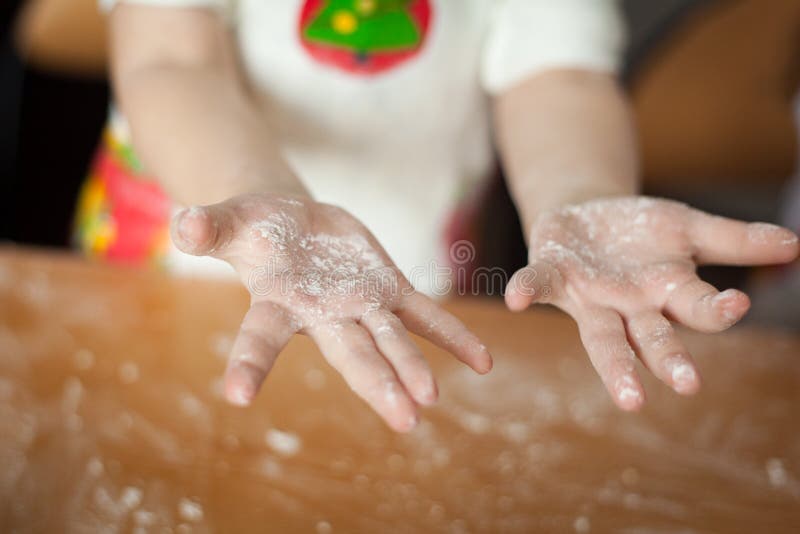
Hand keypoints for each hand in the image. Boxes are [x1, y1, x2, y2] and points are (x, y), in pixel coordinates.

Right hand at [171, 193, 492, 430]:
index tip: (235, 396)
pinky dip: (453, 336)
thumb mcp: (229, 220)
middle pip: (351, 354)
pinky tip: (482, 362)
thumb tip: (182, 222)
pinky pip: (425, 314)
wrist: (293, 226)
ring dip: (413, 368)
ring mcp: (361, 305)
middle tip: (405, 420)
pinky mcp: (389, 289)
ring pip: (392, 340)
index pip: (259, 338)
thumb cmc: (253, 228)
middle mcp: (323, 316)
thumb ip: (209, 226)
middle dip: (377, 384)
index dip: (248, 364)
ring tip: (433, 399)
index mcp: (277, 304)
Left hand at [505, 196, 798, 410]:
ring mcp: (590, 298)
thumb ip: (735, 240)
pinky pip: (538, 285)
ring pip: (602, 337)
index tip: (736, 305)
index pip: (698, 309)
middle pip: (652, 339)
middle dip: (667, 362)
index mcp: (668, 292)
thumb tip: (794, 245)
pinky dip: (527, 291)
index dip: (717, 309)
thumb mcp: (686, 228)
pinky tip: (514, 299)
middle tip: (687, 387)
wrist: (585, 215)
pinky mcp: (552, 276)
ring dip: (614, 366)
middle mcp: (630, 306)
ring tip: (630, 398)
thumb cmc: (640, 232)